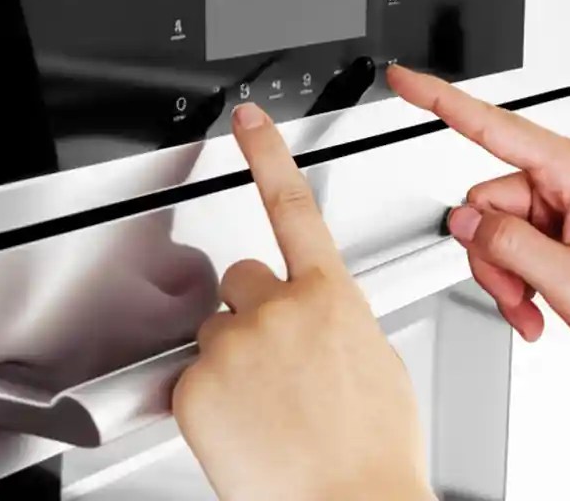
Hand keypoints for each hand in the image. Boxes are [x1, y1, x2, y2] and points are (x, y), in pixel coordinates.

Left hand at [173, 103, 432, 500]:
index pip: (292, 205)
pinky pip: (191, 377)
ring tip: (268, 407)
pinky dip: (211, 400)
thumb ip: (338, 319)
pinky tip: (246, 427)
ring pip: (216, 330)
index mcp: (331, 297)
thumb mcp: (378, 363)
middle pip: (243, 279)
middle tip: (277, 363)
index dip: (267, 154)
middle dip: (254, 310)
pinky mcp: (192, 387)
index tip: (247, 120)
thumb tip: (318, 314)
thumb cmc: (375, 449)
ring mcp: (232, 346)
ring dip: (234, 357)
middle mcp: (278, 309)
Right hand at [387, 66, 569, 372]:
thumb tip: (466, 219)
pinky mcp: (568, 221)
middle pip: (488, 199)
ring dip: (508, 276)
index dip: (441, 100)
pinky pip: (518, 243)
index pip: (495, 126)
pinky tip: (542, 305)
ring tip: (537, 308)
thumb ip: (510, 246)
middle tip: (518, 297)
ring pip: (498, 228)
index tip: (405, 79)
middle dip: (492, 256)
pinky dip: (521, 279)